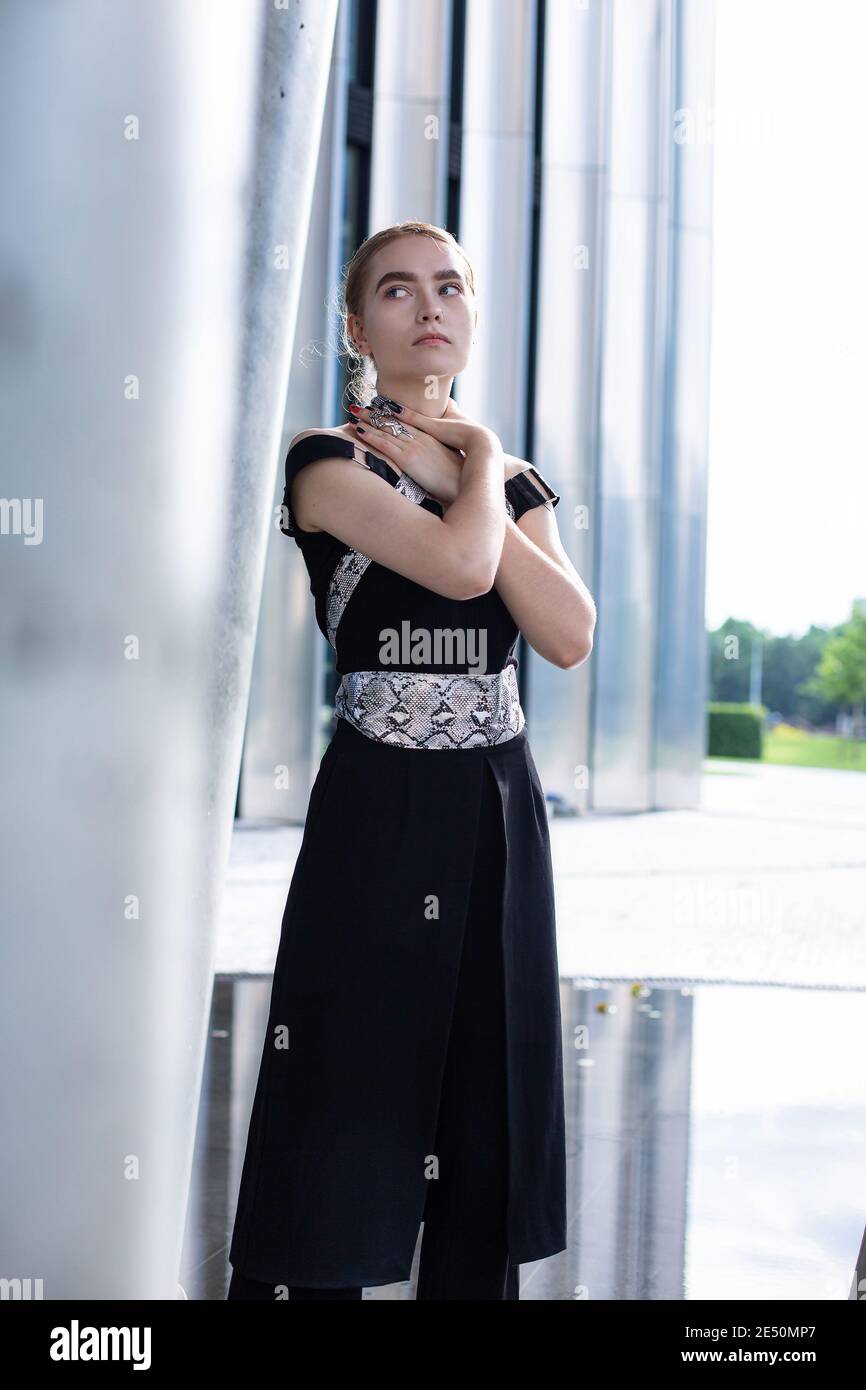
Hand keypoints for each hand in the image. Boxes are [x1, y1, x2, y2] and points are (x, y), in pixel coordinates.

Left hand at [347, 402, 484, 503]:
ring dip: (368, 421)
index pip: (406, 421)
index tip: (378, 406)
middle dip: (374, 414)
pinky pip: (385, 444)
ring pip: (386, 430)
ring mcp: (414, 447)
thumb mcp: (449, 459)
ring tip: (354, 414)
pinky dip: (370, 436)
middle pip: (393, 422)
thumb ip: (438, 453)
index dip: (390, 413)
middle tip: (359, 407)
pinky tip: (359, 431)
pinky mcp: (408, 459)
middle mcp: (421, 437)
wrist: (462, 485)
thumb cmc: (458, 477)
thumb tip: (431, 456)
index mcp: (430, 436)